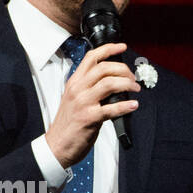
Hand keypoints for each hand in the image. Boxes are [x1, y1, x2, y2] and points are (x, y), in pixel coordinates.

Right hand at [44, 41, 140, 167]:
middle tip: (132, 77)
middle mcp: (77, 89)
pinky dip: (126, 106)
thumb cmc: (68, 124)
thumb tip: (112, 80)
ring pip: (109, 84)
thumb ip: (88, 87)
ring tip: (136, 89)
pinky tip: (133, 105)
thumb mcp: (73, 98)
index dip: (109, 49)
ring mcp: (83, 103)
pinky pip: (112, 108)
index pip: (91, 57)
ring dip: (127, 84)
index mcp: (74, 82)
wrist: (57, 145)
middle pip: (104, 68)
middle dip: (123, 69)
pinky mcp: (89, 118)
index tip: (122, 47)